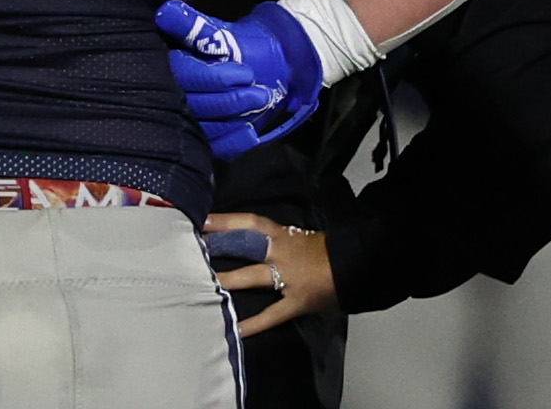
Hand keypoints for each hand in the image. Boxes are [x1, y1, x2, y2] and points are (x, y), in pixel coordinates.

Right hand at [155, 0, 322, 161]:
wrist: (262, 64)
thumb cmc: (236, 44)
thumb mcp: (215, 31)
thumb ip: (190, 25)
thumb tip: (164, 12)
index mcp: (167, 67)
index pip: (182, 78)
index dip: (212, 79)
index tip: (244, 73)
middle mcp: (171, 95)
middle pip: (193, 107)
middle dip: (229, 101)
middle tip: (260, 92)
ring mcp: (187, 120)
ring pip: (205, 129)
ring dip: (235, 118)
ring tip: (261, 101)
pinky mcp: (203, 140)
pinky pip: (214, 149)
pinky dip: (233, 143)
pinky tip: (250, 132)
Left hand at [205, 213, 335, 336]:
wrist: (358, 265)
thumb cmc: (329, 251)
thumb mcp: (301, 238)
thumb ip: (278, 242)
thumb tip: (253, 244)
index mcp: (283, 235)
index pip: (249, 223)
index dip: (225, 221)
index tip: (201, 221)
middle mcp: (280, 253)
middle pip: (244, 247)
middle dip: (219, 249)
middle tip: (192, 253)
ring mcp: (287, 278)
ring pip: (251, 276)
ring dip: (228, 281)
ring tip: (204, 287)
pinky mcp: (296, 302)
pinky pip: (272, 314)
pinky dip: (254, 323)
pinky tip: (236, 330)